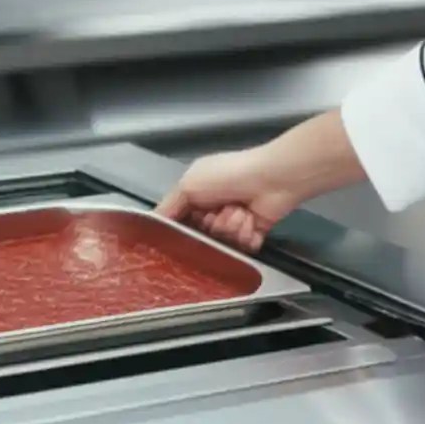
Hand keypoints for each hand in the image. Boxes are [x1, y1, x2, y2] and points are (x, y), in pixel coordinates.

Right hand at [156, 110, 367, 252]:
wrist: (271, 179)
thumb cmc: (228, 175)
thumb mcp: (188, 184)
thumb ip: (169, 207)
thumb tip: (153, 223)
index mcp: (197, 194)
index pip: (180, 221)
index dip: (181, 228)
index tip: (181, 232)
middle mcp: (214, 208)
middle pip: (201, 235)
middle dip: (210, 225)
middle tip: (217, 211)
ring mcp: (234, 220)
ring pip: (223, 242)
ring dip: (231, 226)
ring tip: (240, 210)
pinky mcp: (253, 232)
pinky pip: (243, 248)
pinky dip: (247, 235)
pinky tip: (252, 220)